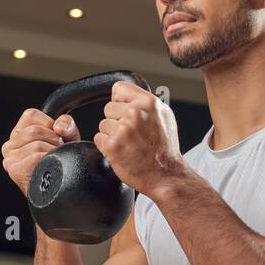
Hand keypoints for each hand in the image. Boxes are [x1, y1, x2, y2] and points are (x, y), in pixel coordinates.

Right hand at [1, 108, 78, 195]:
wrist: (59, 193)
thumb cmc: (60, 165)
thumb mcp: (66, 139)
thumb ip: (66, 126)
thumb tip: (60, 126)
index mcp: (18, 134)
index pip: (31, 115)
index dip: (49, 124)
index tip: (56, 137)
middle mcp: (10, 145)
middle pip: (35, 130)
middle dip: (53, 140)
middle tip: (57, 152)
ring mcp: (10, 159)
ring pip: (36, 144)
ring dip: (52, 152)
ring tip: (55, 161)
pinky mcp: (15, 170)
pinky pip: (36, 157)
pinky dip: (48, 161)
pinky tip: (50, 168)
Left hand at [93, 80, 182, 197]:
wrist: (165, 175)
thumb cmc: (165, 149)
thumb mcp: (164, 117)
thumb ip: (145, 103)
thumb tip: (125, 96)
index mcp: (149, 103)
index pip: (119, 89)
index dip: (120, 102)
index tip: (125, 113)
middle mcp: (136, 113)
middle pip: (109, 108)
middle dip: (116, 121)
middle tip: (131, 135)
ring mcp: (123, 129)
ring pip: (103, 124)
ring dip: (112, 135)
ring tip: (128, 145)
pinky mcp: (113, 145)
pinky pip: (99, 138)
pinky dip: (106, 147)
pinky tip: (122, 152)